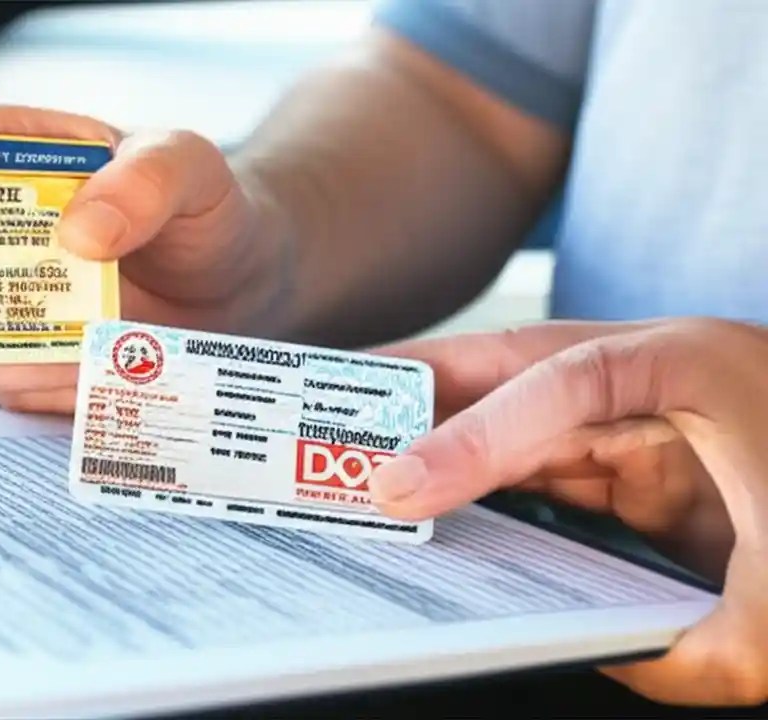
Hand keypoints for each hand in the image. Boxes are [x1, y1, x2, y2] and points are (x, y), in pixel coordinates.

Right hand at [0, 96, 286, 412]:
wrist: (248, 284)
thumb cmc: (211, 206)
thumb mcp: (191, 165)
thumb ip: (145, 178)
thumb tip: (78, 229)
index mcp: (13, 154)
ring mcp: (7, 298)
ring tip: (81, 344)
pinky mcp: (32, 358)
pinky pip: (10, 386)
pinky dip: (45, 388)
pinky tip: (96, 369)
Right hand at [366, 318, 767, 706]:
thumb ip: (705, 653)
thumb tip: (618, 664)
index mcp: (699, 370)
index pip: (559, 383)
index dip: (472, 432)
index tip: (397, 482)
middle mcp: (662, 378)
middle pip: (517, 364)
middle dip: (423, 386)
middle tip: (327, 405)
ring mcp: (649, 416)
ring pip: (517, 409)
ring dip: (438, 431)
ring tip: (355, 448)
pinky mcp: (643, 462)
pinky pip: (542, 460)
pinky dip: (480, 472)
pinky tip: (432, 493)